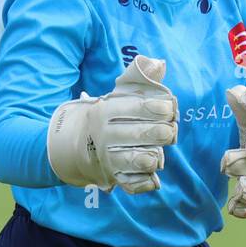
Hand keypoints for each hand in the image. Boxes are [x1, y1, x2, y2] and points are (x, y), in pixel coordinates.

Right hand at [47, 56, 177, 192]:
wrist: (75, 145)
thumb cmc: (106, 118)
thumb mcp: (117, 96)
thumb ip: (139, 80)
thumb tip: (160, 63)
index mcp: (104, 111)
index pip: (133, 107)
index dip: (155, 107)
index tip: (170, 108)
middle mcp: (103, 135)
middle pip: (134, 134)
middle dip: (157, 132)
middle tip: (170, 131)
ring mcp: (107, 158)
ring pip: (130, 160)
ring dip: (148, 158)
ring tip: (158, 155)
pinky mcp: (113, 177)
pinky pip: (129, 183)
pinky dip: (142, 183)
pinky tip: (153, 179)